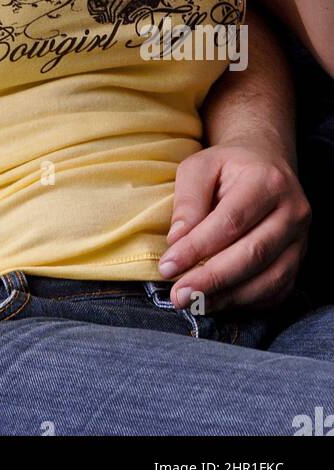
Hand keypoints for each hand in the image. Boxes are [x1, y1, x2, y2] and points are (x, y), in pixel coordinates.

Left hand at [156, 138, 310, 314]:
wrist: (265, 165)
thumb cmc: (227, 167)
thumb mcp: (199, 166)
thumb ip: (188, 200)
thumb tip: (177, 241)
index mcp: (267, 181)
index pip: (231, 222)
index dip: (198, 248)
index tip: (168, 266)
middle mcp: (293, 212)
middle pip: (253, 255)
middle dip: (212, 279)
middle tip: (179, 295)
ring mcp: (300, 239)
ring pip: (269, 279)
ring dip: (228, 297)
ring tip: (194, 304)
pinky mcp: (299, 260)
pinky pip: (277, 291)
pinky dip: (247, 302)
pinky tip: (218, 302)